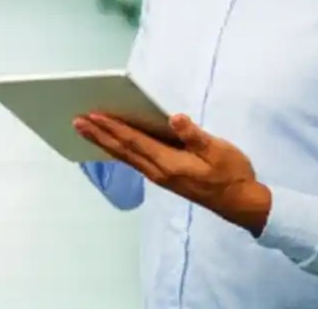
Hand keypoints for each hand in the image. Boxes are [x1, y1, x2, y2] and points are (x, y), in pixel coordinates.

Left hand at [74, 112, 271, 235]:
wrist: (241, 202)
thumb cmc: (232, 173)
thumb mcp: (218, 150)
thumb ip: (194, 135)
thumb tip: (174, 118)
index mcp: (169, 163)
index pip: (134, 142)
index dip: (112, 128)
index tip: (93, 116)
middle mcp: (159, 171)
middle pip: (123, 150)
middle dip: (99, 135)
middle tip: (77, 122)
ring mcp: (160, 176)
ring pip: (126, 157)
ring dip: (105, 142)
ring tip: (86, 130)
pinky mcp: (165, 177)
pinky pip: (135, 161)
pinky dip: (119, 150)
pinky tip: (112, 145)